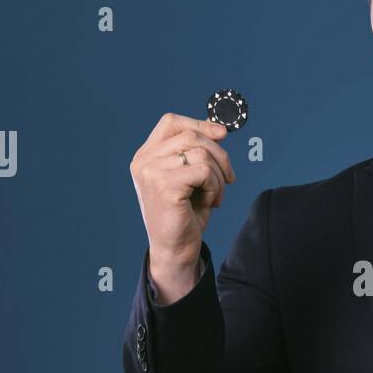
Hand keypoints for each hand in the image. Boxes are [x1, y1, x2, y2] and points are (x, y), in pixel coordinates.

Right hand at [129, 112, 235, 295]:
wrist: (176, 250)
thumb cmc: (184, 215)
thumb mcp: (190, 178)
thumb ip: (196, 152)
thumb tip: (219, 129)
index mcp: (146, 156)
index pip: (171, 122)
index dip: (200, 123)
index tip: (222, 135)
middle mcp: (144, 161)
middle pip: (191, 135)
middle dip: (219, 155)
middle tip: (228, 178)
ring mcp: (151, 172)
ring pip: (201, 152)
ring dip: (218, 175)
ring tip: (215, 195)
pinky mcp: (165, 185)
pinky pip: (204, 170)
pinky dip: (215, 186)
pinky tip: (210, 202)